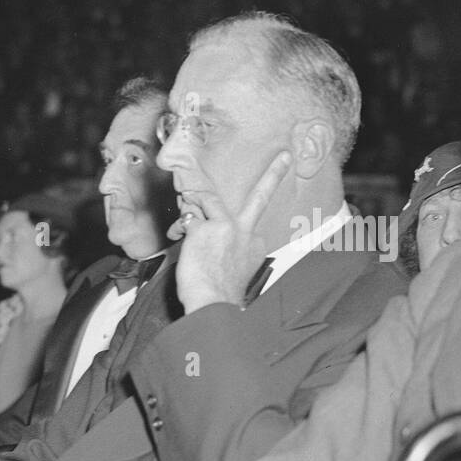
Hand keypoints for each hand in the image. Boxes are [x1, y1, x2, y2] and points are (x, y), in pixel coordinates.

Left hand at [173, 151, 291, 313]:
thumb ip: (227, 250)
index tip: (233, 239)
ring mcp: (227, 227)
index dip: (233, 231)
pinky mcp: (204, 227)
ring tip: (183, 207)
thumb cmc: (220, 295)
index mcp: (256, 245)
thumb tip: (204, 234)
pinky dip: (180, 223)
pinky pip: (188, 214)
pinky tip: (175, 233)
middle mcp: (246, 232)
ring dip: (192, 202)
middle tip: (284, 156)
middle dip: (274, 173)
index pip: (246, 225)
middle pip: (260, 197)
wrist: (213, 305)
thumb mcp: (233, 272)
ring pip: (207, 200)